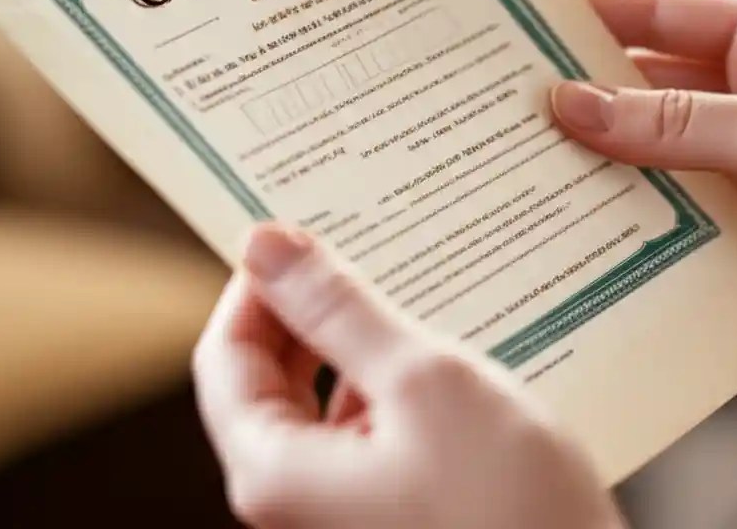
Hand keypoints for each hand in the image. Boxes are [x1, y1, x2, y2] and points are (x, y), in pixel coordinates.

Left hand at [192, 224, 624, 528]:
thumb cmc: (512, 510)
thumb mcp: (423, 383)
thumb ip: (338, 311)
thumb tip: (268, 248)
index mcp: (275, 471)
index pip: (225, 356)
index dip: (259, 286)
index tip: (302, 235)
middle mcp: (296, 497)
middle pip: (270, 381)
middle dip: (309, 313)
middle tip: (358, 254)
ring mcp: (344, 508)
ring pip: (325, 402)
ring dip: (360, 345)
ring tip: (414, 299)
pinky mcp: (391, 510)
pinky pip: (369, 429)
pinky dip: (393, 385)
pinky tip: (444, 361)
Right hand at [550, 0, 736, 381]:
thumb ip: (682, 124)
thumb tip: (577, 105)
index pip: (663, 15)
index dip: (590, 18)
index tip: (517, 31)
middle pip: (651, 87)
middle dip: (585, 101)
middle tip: (504, 118)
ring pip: (661, 157)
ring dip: (608, 169)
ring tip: (528, 179)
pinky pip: (685, 216)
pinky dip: (642, 225)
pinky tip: (589, 236)